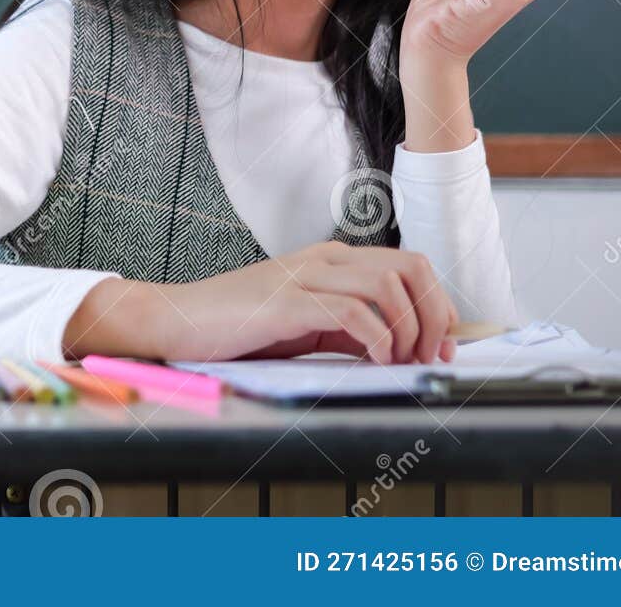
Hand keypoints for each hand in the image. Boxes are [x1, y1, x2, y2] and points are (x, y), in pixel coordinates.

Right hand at [64, 241, 458, 364]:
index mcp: (331, 259)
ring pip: (389, 285)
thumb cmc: (237, 325)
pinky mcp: (288, 302)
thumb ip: (347, 327)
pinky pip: (354, 312)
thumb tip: (396, 347)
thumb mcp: (304, 323)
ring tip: (403, 362)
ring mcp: (305, 276)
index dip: (439, 304)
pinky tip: (376, 361)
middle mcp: (324, 259)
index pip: (410, 263)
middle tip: (431, 357)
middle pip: (411, 267)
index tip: (443, 346)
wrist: (177, 321)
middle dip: (435, 315)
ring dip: (411, 329)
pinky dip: (378, 339)